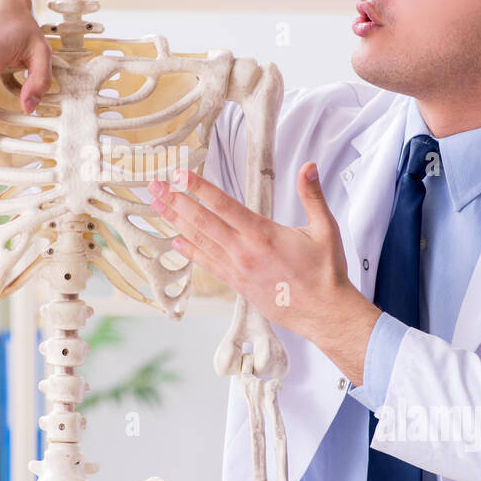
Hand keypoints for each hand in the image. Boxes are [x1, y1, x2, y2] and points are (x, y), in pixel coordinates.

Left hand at [148, 162, 378, 379]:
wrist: (324, 313)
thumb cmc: (325, 273)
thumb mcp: (325, 229)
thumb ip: (312, 195)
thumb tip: (309, 166)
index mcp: (262, 234)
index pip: (223, 204)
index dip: (198, 187)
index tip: (179, 174)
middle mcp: (244, 252)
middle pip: (201, 221)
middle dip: (175, 201)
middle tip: (154, 186)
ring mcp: (237, 269)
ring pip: (200, 241)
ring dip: (176, 222)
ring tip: (156, 206)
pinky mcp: (237, 284)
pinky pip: (208, 264)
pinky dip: (190, 251)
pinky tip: (176, 242)